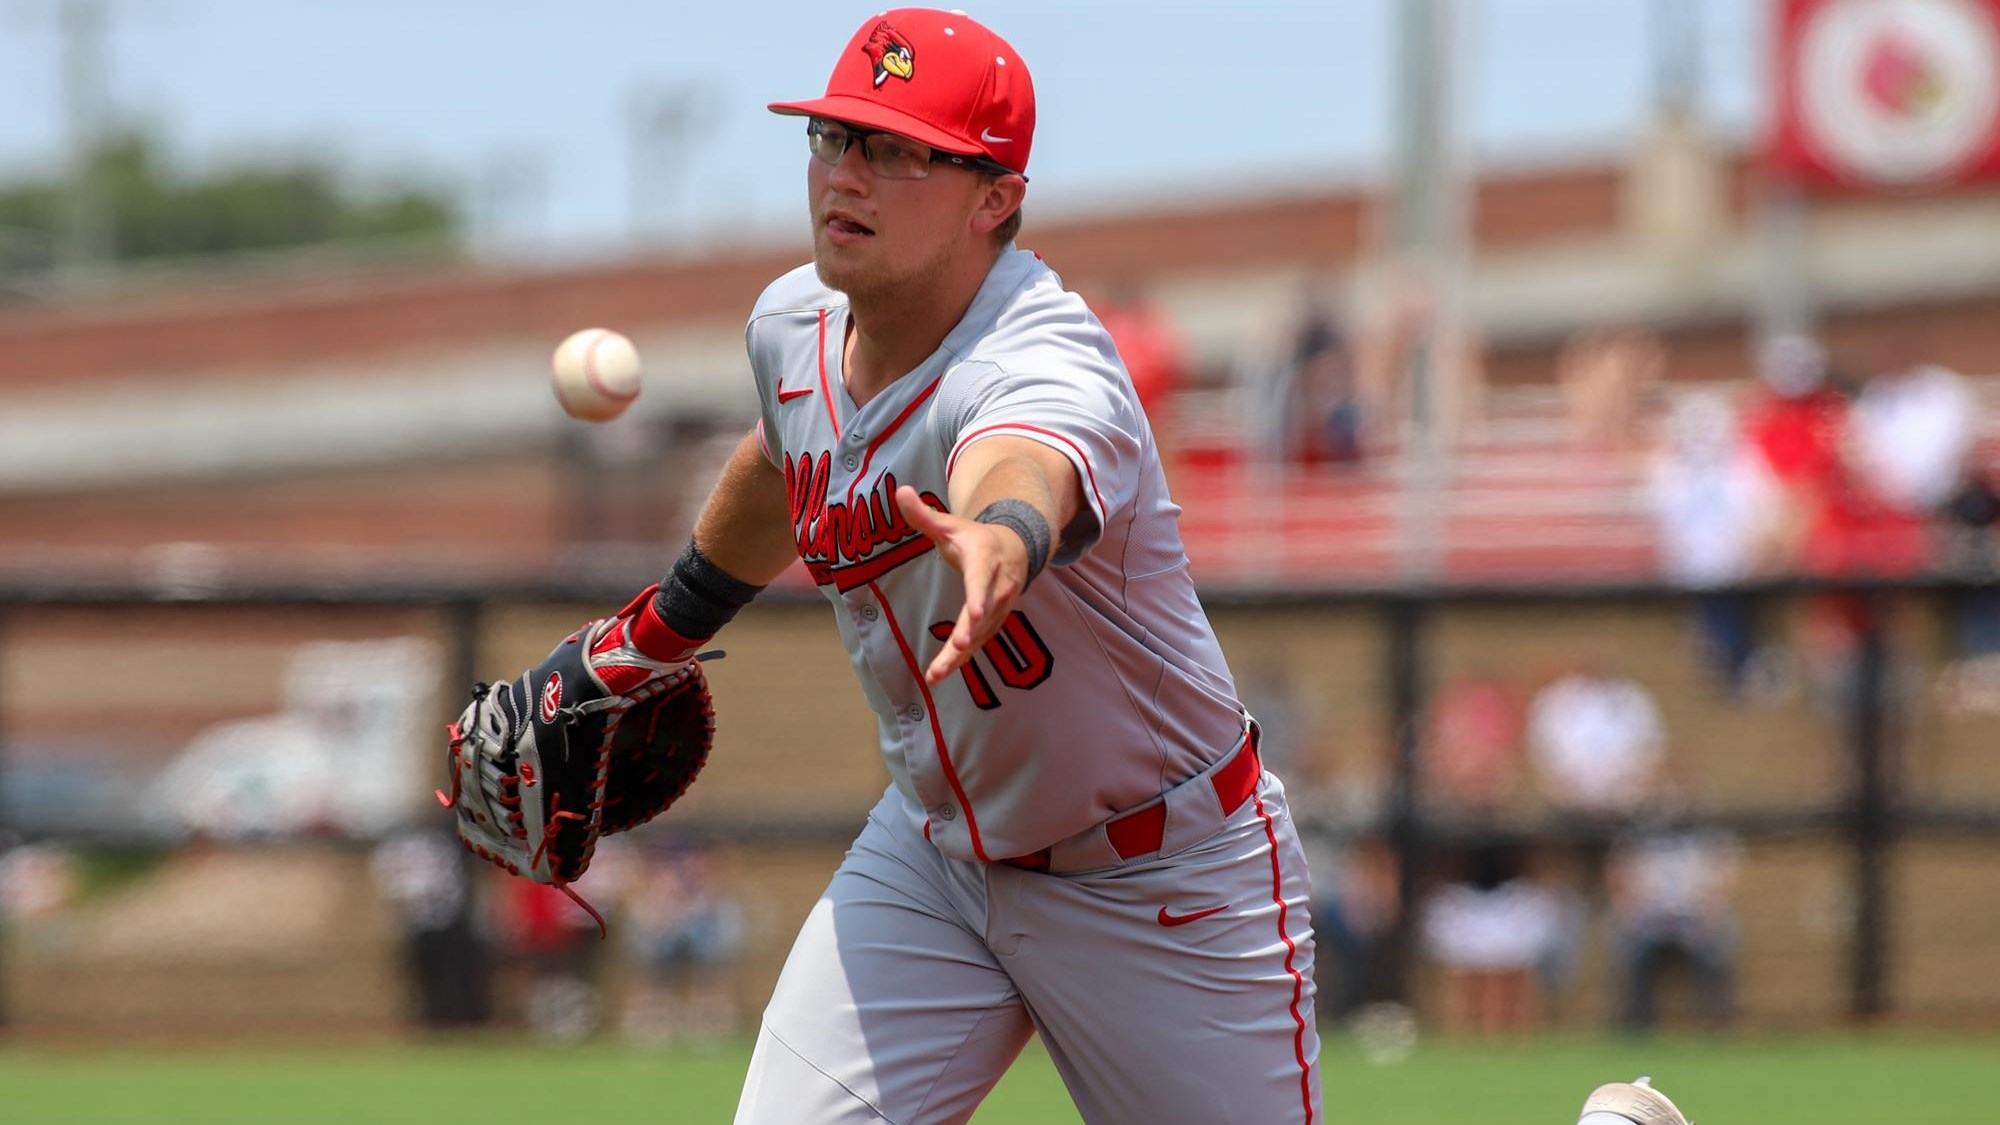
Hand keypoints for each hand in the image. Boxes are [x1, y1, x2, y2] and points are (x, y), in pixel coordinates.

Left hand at [895, 485, 1028, 683]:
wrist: (1014, 549)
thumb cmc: (975, 539)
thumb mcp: (950, 525)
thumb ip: (924, 514)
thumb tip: (900, 491)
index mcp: (986, 561)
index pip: (983, 580)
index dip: (980, 597)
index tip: (975, 614)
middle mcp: (997, 588)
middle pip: (984, 615)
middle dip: (970, 634)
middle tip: (957, 651)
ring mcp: (999, 608)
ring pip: (981, 635)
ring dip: (960, 656)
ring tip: (936, 674)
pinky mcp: (994, 623)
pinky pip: (979, 643)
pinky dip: (961, 659)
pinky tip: (941, 673)